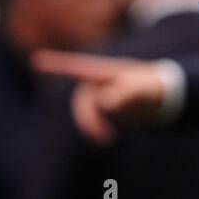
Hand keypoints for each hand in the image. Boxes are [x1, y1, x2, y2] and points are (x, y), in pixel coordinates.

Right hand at [31, 49, 169, 142]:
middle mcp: (96, 82)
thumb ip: (124, 95)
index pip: (76, 67)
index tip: (36, 59)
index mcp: (103, 72)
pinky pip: (91, 119)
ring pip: (84, 112)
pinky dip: (95, 129)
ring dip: (90, 126)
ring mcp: (98, 94)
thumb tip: (105, 104)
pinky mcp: (101, 108)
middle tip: (105, 138)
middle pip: (81, 100)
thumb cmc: (151, 88)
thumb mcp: (141, 91)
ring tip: (108, 139)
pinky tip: (108, 137)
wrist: (162, 97)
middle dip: (87, 119)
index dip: (56, 65)